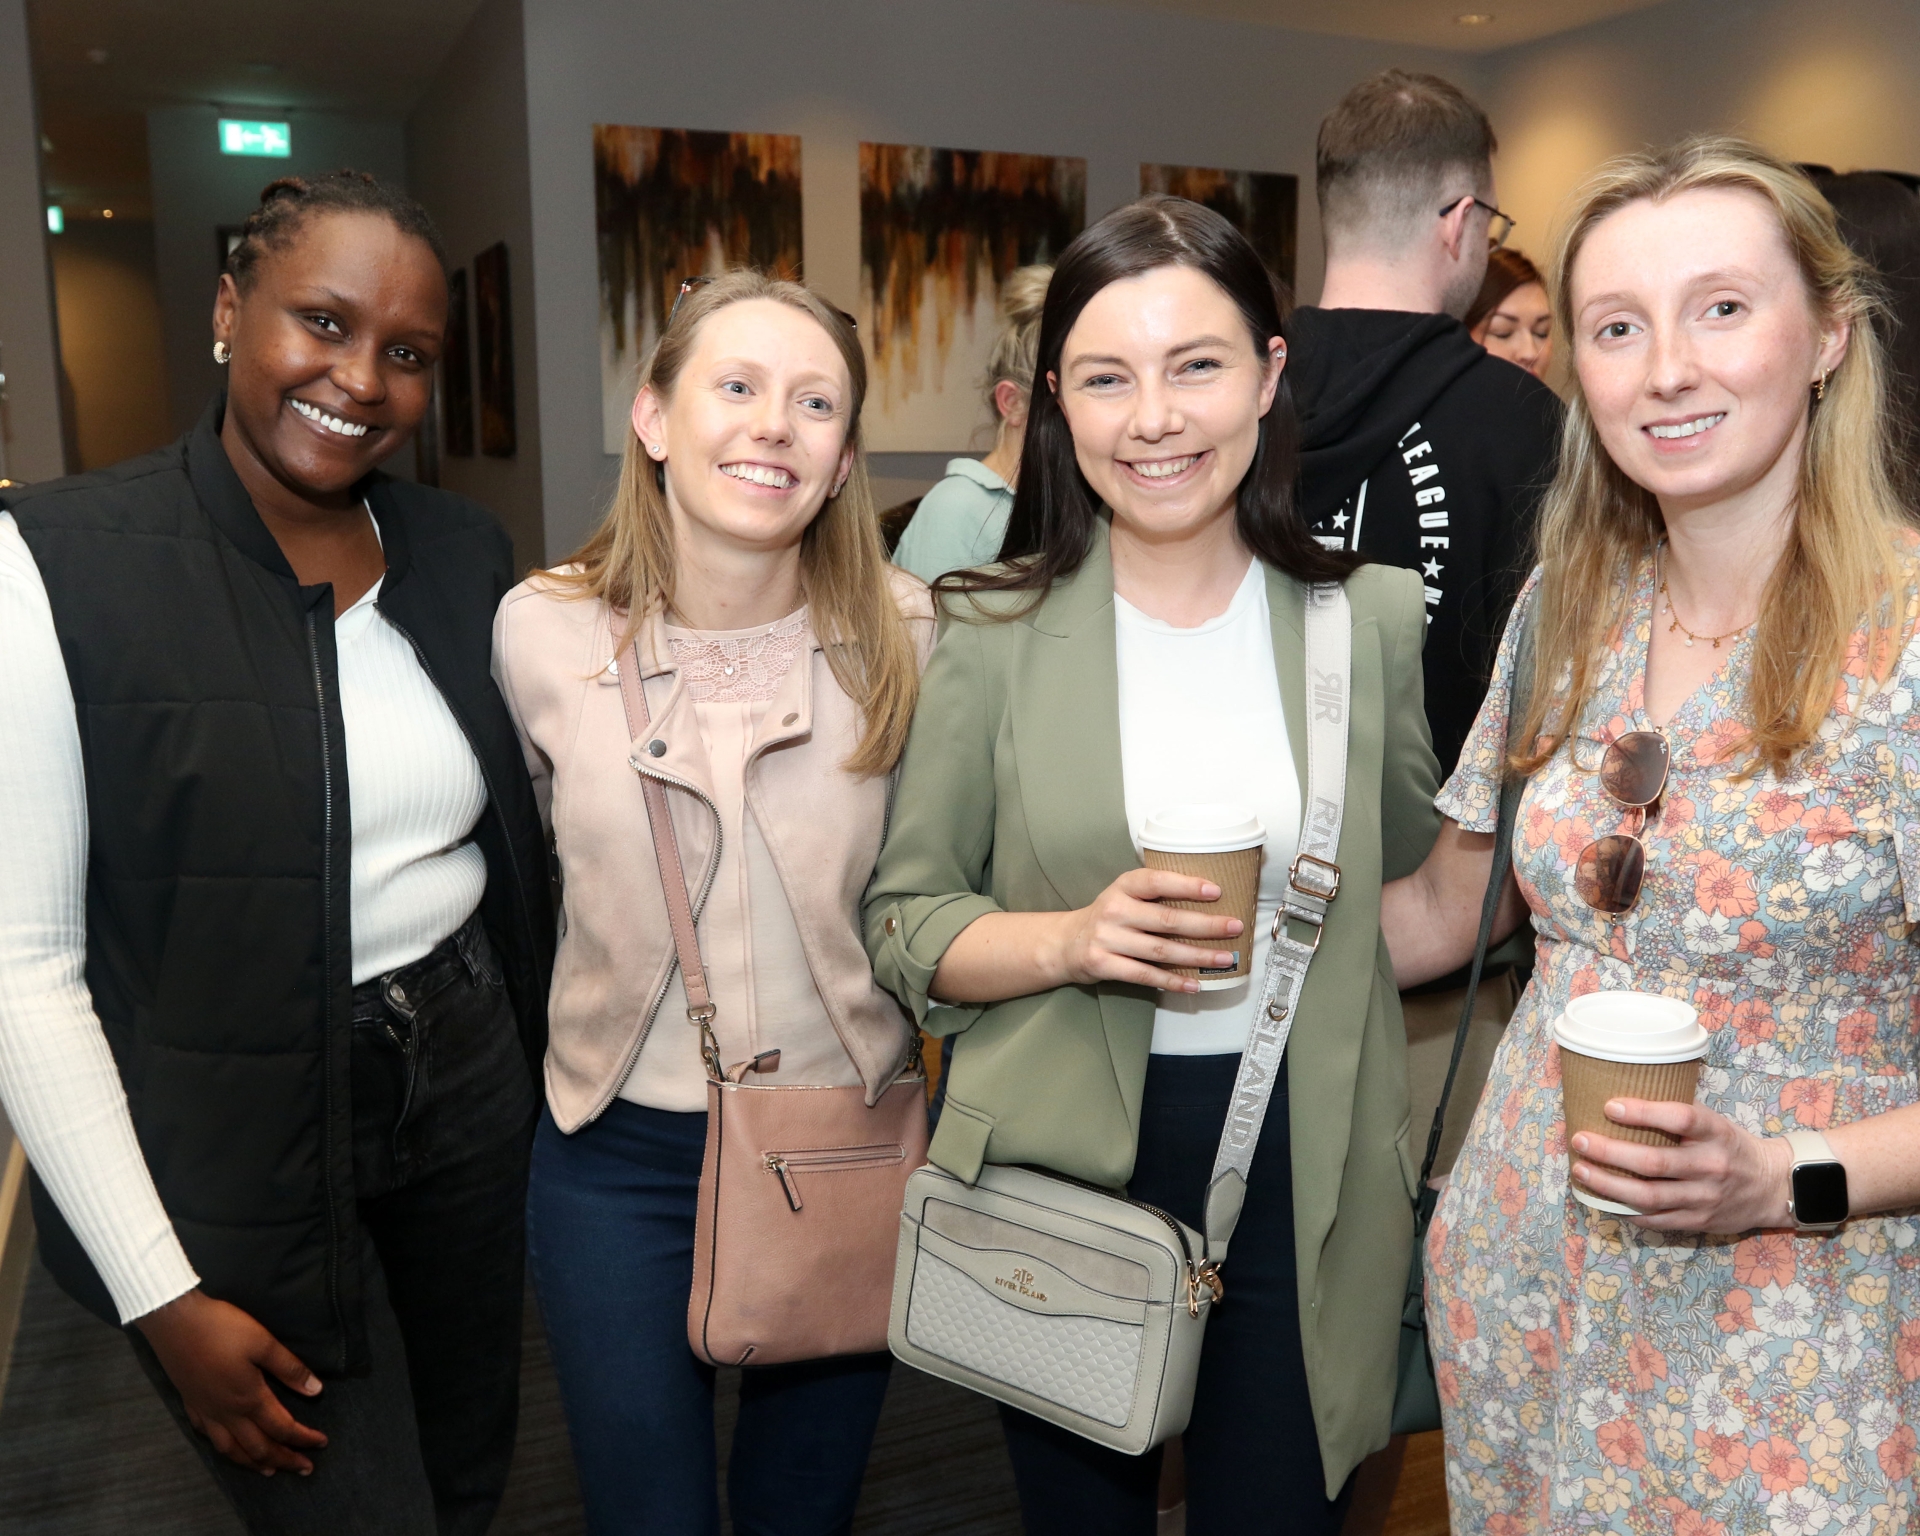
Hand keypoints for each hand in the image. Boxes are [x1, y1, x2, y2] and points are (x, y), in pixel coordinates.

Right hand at [136, 1289, 326, 1474]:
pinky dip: (225, 1449)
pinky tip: (228, 1447)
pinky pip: (209, 1437)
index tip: (322, 1444)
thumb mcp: (263, 1342)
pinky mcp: (191, 1405)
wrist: (174, 1322)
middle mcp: (227, 1413)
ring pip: (231, 1450)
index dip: (304, 1439)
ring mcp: (206, 1412)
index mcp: (249, 1398)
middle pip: (259, 1448)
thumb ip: (290, 1369)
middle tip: (304, 1468)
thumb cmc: (222, 1329)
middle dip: (284, 1460)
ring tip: (269, 1471)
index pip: (282, 1428)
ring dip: (253, 1463)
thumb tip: (316, 1391)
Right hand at [1041, 867, 1244, 993]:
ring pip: (1161, 951)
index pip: (1156, 882)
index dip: (1186, 886)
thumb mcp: (1124, 895)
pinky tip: (1195, 984)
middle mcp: (1114, 910)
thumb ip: (1155, 895)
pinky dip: (1173, 982)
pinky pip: (1145, 975)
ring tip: (1224, 959)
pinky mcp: (1104, 965)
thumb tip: (1208, 900)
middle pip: (1166, 920)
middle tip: (1234, 927)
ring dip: (1196, 957)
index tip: (1216, 891)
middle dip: (1205, 925)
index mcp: (1123, 887)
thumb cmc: (1108, 917)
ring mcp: (1107, 939)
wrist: (1065, 942)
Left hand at [1570, 1098, 1792, 1232]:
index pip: (1680, 1119)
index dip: (1643, 1112)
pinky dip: (1625, 1210)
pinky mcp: (1698, 1221)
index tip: (1609, 1106)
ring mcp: (1705, 1198)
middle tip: (1579, 1140)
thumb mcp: (1715, 1123)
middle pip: (1654, 1162)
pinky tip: (1603, 1198)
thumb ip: (1678, 1117)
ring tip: (1581, 1171)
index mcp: (1717, 1133)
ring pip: (1648, 1196)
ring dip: (1608, 1184)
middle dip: (1609, 1151)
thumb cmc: (1730, 1147)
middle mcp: (1711, 1166)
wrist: (1772, 1186)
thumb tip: (1621, 1104)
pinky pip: (1654, 1219)